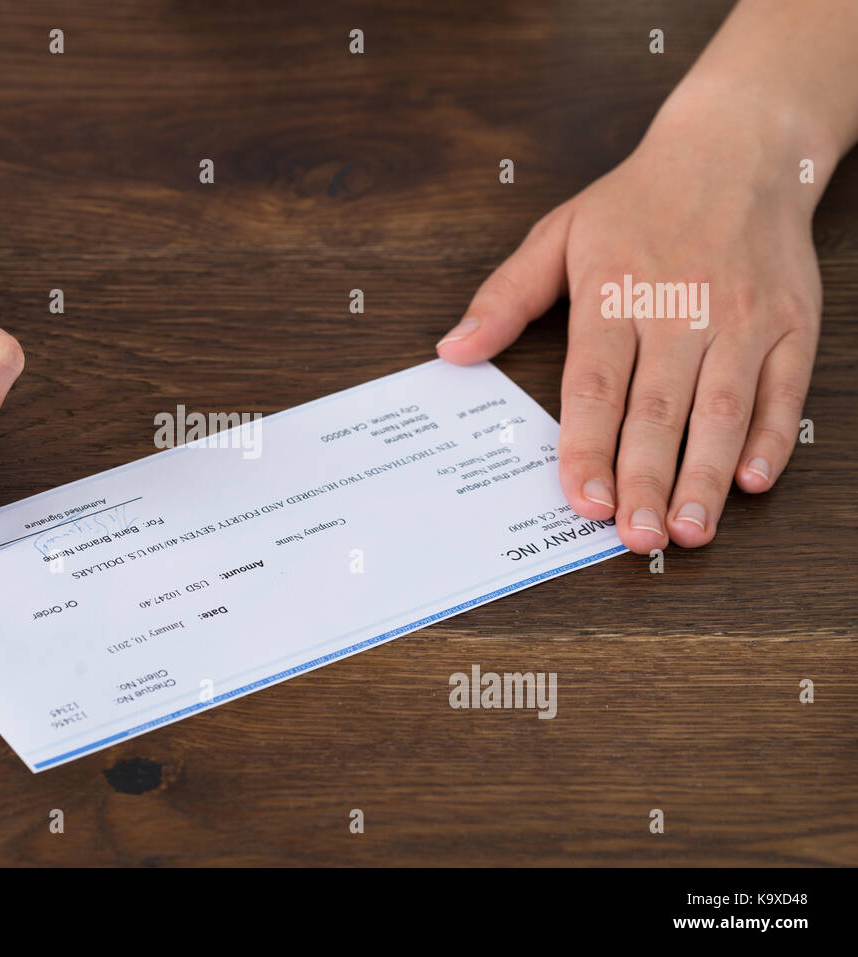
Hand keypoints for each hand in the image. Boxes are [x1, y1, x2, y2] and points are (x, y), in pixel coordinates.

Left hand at [437, 91, 820, 553]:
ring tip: (690, 529)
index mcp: (613, 294)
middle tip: (636, 537)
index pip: (596, 386)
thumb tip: (451, 350)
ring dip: (706, 475)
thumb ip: (504, 298)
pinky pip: (784, 390)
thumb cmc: (638, 199)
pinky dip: (771, 438)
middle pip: (658, 410)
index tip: (580, 499)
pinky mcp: (791, 322)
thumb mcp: (557, 234)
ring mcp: (740, 319)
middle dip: (645, 480)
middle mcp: (679, 310)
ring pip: (723, 410)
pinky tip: (751, 482)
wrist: (738, 146)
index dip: (588, 447)